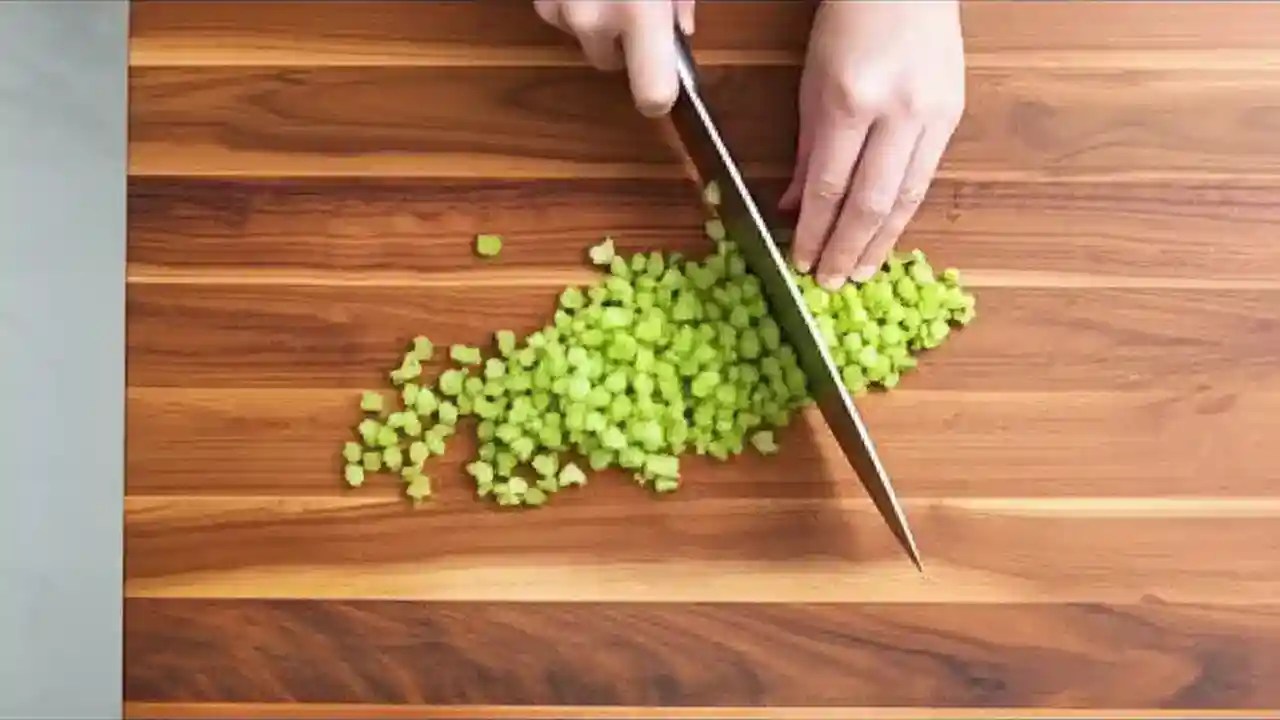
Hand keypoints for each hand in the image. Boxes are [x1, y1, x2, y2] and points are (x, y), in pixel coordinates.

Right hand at [534, 0, 695, 116]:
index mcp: (638, 11)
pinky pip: (559, 13)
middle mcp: (592, 18)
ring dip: (596, 21)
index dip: (661, 97)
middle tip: (637, 8)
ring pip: (583, 37)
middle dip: (623, 44)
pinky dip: (572, 1)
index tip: (665, 93)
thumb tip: (679, 29)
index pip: (653, 93)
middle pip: (609, 63)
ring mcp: (558, 7)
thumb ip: (680, 2)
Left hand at [781, 1, 965, 288]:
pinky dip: (904, 213)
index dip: (816, 233)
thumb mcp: (811, 83)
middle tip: (830, 283)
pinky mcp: (953, 116)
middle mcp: (897, 112)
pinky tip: (888, 235)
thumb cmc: (849, 23)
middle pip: (871, 202)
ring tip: (861, 273)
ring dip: (880, 242)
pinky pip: (926, 177)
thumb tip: (796, 209)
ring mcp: (931, 115)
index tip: (802, 261)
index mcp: (852, 100)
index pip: (830, 187)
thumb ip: (807, 150)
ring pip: (907, 198)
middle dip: (847, 249)